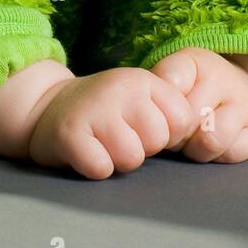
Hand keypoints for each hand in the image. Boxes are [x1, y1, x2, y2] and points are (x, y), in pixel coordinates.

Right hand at [27, 67, 196, 179]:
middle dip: (142, 148)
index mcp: (144, 80)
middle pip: (158, 141)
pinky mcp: (69, 134)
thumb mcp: (138, 98)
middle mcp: (120, 89)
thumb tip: (201, 135)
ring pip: (131, 158)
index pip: (183, 120)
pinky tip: (86, 152)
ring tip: (102, 144)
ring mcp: (94, 109)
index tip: (145, 129)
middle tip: (118, 136)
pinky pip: (101, 167)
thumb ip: (168, 112)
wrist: (47, 108)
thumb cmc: (104, 111)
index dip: (168, 134)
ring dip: (118, 161)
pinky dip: (95, 167)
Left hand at [149, 48, 247, 162]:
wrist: (241, 92)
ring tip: (192, 139)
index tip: (159, 112)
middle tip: (174, 131)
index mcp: (194, 60)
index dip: (159, 109)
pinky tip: (213, 144)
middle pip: (185, 119)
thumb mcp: (171, 80)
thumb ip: (155, 90)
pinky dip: (217, 155)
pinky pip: (229, 153)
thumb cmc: (194, 91)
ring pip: (209, 139)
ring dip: (194, 148)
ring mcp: (244, 101)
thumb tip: (145, 116)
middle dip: (173, 134)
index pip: (168, 84)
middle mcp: (222, 76)